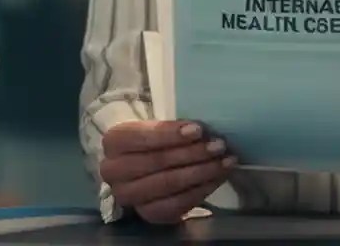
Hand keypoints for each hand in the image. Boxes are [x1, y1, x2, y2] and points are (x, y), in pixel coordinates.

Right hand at [100, 120, 235, 223]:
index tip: (199, 129)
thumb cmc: (153, 139)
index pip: (142, 137)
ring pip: (168, 185)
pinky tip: (217, 178)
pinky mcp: (147, 214)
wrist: (140, 164)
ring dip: (202, 172)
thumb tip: (205, 131)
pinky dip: (201, 190)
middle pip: (157, 162)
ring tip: (225, 161)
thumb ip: (174, 128)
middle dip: (193, 153)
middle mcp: (114, 171)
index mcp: (114, 141)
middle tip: (219, 145)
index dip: (171, 134)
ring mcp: (129, 196)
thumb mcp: (156, 125)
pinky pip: (177, 204)